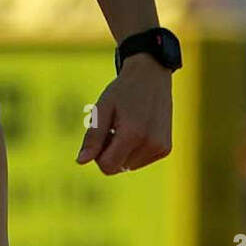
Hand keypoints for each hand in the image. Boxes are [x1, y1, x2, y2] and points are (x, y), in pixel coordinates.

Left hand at [76, 54, 172, 173]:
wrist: (151, 77)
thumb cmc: (122, 91)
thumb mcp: (102, 109)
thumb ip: (92, 137)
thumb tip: (81, 161)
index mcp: (133, 135)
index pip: (107, 166)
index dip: (97, 154)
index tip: (99, 135)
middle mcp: (150, 145)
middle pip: (117, 167)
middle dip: (108, 151)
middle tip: (111, 126)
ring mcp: (161, 148)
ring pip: (128, 166)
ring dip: (121, 151)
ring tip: (124, 126)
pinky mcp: (165, 149)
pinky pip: (140, 161)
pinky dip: (133, 150)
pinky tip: (135, 130)